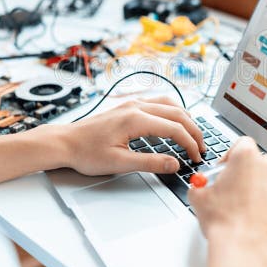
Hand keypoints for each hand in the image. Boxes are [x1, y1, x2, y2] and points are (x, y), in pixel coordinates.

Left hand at [39, 96, 204, 175]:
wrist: (64, 142)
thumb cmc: (86, 153)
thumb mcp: (119, 163)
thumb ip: (150, 163)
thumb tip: (174, 164)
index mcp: (135, 119)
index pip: (174, 128)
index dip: (190, 143)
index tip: (196, 157)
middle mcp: (136, 106)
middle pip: (177, 113)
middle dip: (193, 130)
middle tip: (202, 147)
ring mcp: (131, 104)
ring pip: (169, 104)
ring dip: (185, 118)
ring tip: (193, 134)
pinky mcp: (127, 106)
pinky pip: (158, 103)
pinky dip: (172, 111)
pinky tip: (174, 120)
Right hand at [188, 137, 266, 261]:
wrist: (242, 247)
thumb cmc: (223, 223)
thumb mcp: (198, 197)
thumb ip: (199, 184)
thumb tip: (200, 186)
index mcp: (245, 156)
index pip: (241, 144)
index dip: (231, 156)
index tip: (226, 169)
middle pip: (257, 159)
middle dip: (246, 171)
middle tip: (235, 189)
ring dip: (264, 180)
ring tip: (253, 198)